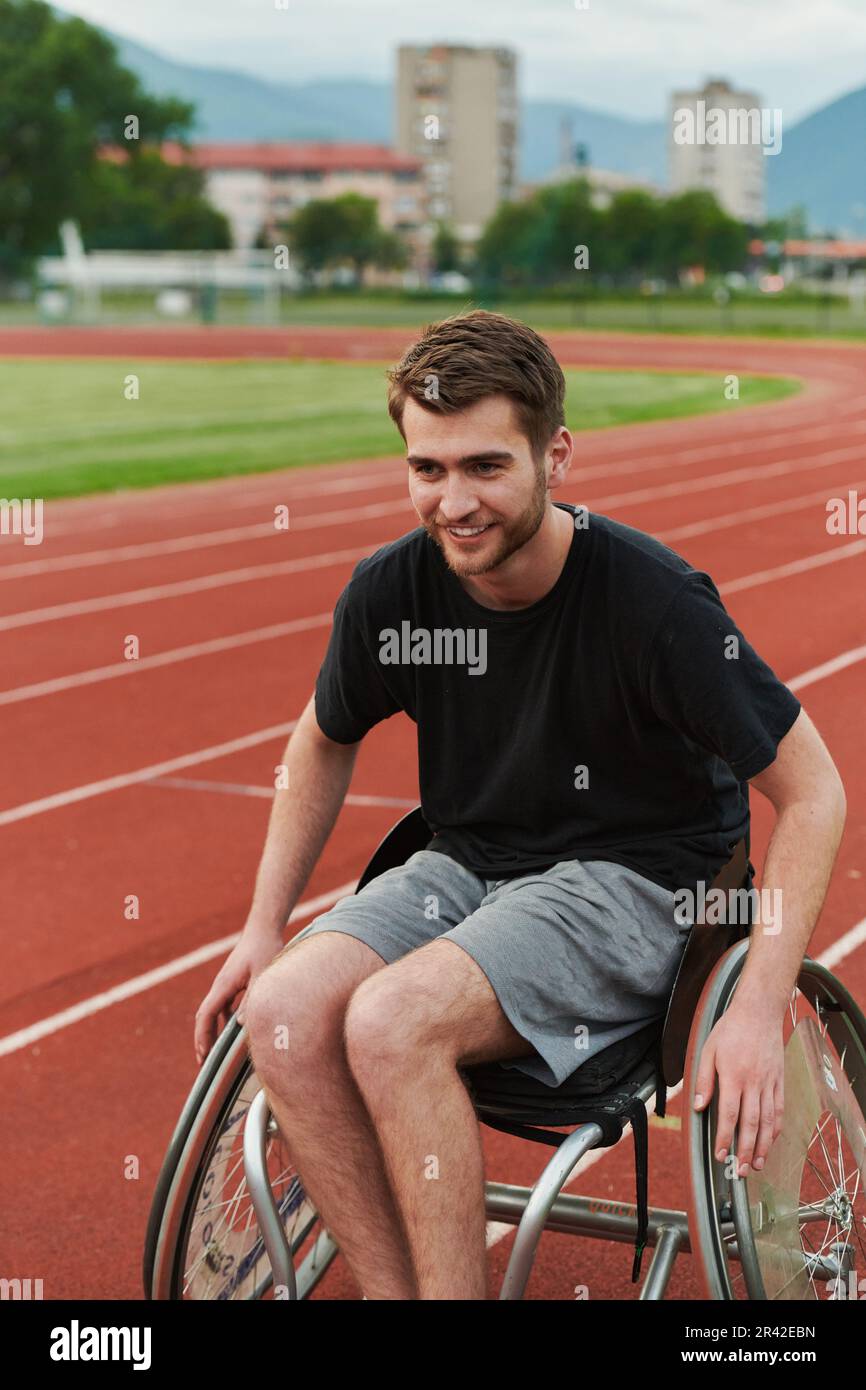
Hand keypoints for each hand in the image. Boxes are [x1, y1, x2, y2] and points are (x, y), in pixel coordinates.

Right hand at [194, 925, 285, 1068]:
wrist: (263, 929)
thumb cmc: (265, 948)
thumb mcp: (263, 975)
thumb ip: (252, 999)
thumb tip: (240, 1025)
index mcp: (224, 985)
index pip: (206, 1015)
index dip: (202, 1037)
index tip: (203, 1056)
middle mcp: (220, 986)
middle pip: (205, 1017)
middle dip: (203, 1040)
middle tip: (204, 1064)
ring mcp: (225, 984)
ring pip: (213, 1012)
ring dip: (212, 1032)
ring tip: (215, 1053)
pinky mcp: (233, 983)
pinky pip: (223, 1006)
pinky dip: (223, 1021)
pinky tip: (233, 1031)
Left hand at [692, 1003, 784, 1174]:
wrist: (759, 1011)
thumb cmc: (730, 1030)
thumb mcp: (708, 1050)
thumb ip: (704, 1080)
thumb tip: (699, 1107)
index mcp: (733, 1075)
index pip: (729, 1114)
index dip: (725, 1138)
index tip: (720, 1155)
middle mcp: (754, 1082)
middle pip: (751, 1123)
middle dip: (745, 1150)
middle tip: (740, 1171)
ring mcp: (769, 1082)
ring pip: (768, 1121)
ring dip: (762, 1146)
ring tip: (755, 1165)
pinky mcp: (779, 1081)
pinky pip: (779, 1110)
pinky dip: (775, 1129)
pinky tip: (769, 1142)